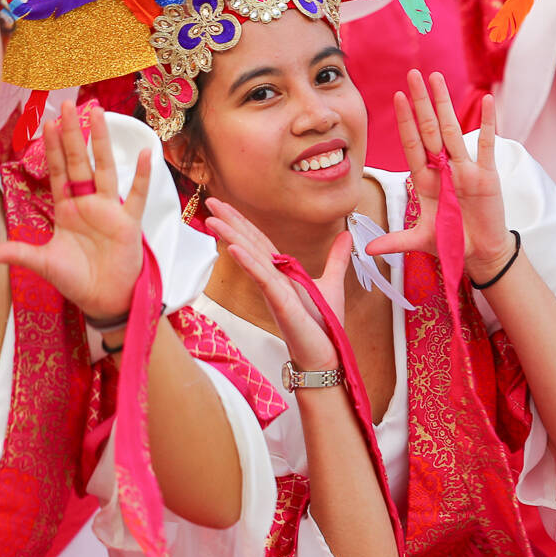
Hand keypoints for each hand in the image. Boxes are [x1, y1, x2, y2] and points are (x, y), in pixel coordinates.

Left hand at [0, 107, 149, 319]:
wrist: (104, 300)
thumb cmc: (76, 281)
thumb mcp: (43, 264)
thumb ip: (18, 253)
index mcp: (66, 209)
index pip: (57, 171)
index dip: (53, 147)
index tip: (49, 122)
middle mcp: (88, 204)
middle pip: (78, 161)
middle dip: (72, 133)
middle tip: (67, 105)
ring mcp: (109, 210)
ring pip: (104, 168)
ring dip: (101, 142)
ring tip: (98, 114)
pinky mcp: (128, 223)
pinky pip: (136, 195)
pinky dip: (142, 176)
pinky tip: (146, 154)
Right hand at [205, 196, 349, 372]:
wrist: (326, 356)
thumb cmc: (323, 326)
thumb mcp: (332, 283)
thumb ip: (336, 259)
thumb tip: (345, 235)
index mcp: (282, 274)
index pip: (259, 242)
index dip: (242, 222)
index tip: (224, 205)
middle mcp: (273, 280)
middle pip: (249, 244)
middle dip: (230, 222)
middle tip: (209, 201)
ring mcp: (274, 292)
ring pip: (250, 258)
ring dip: (231, 237)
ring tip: (213, 219)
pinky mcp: (280, 304)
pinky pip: (263, 280)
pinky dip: (249, 263)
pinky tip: (234, 248)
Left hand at [366, 71, 511, 278]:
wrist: (480, 254)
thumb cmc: (452, 243)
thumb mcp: (420, 241)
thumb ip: (395, 241)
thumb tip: (366, 250)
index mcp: (426, 180)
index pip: (413, 144)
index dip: (406, 121)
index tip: (397, 96)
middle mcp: (444, 169)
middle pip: (430, 129)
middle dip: (421, 102)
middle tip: (413, 74)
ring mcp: (466, 169)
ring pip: (453, 130)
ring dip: (445, 103)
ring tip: (437, 78)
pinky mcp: (487, 175)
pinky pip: (486, 145)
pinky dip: (487, 123)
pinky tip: (486, 101)